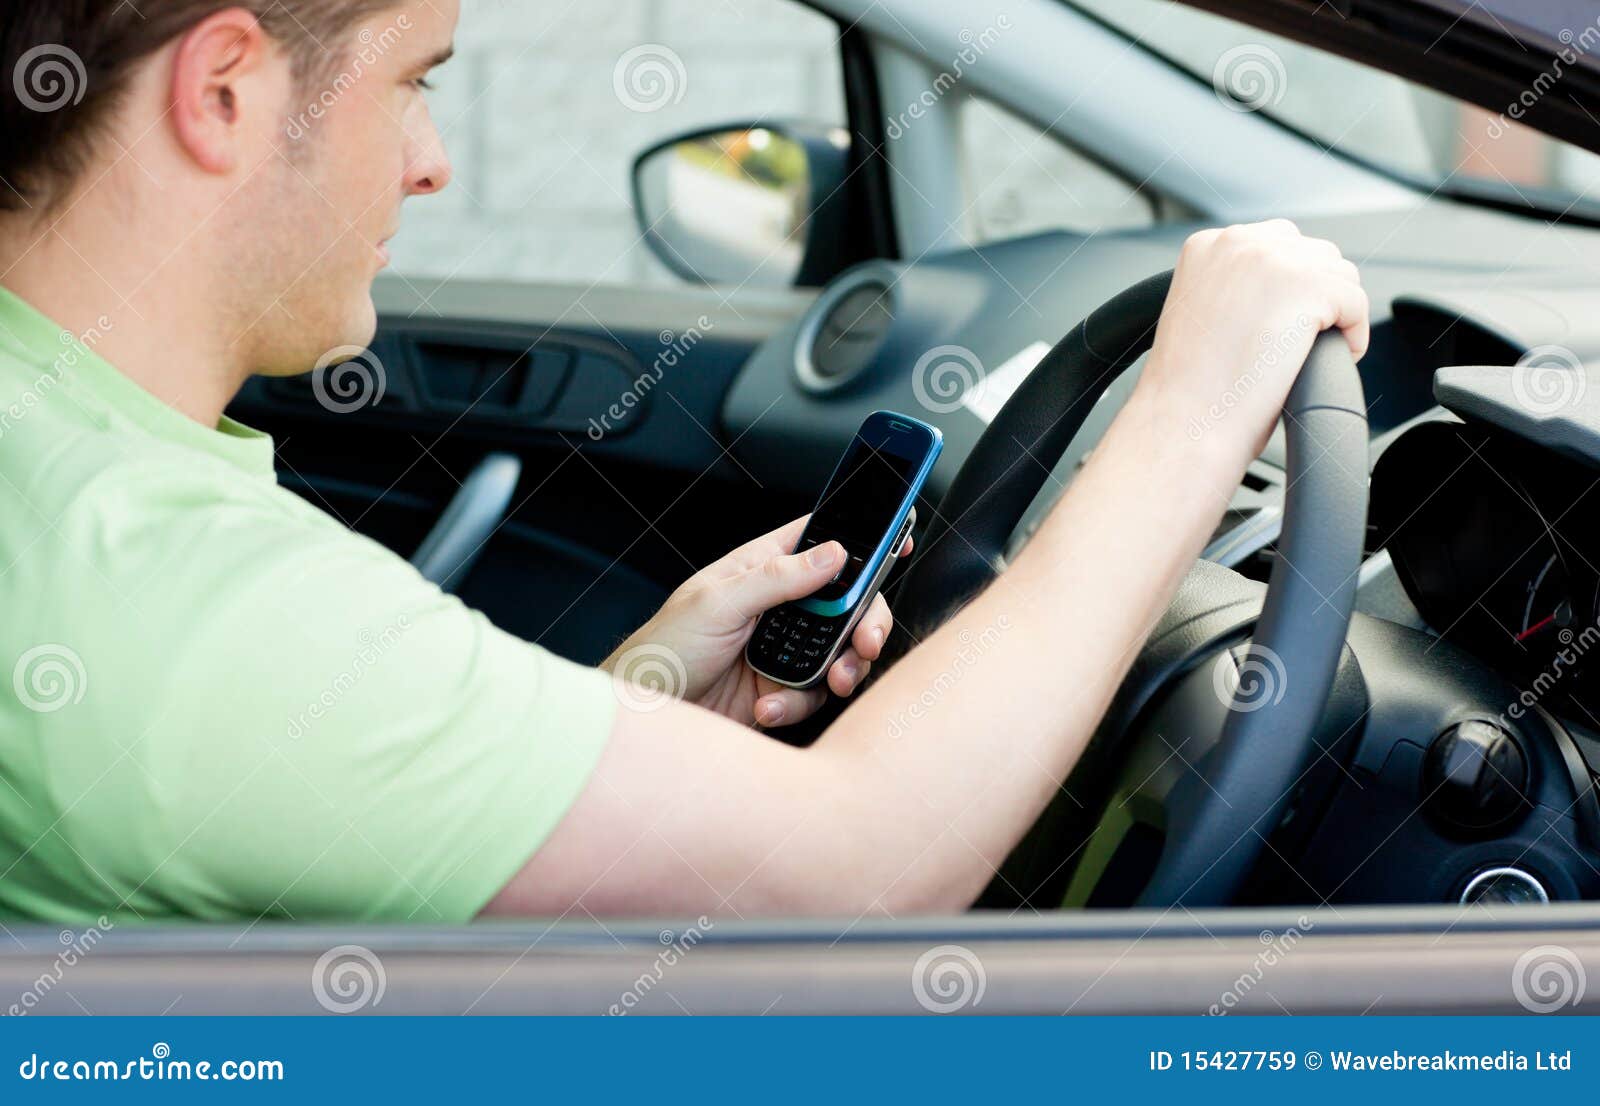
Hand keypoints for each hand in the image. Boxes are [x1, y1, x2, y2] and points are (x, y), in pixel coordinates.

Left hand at [601, 516, 911, 728]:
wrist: (648, 713)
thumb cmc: (665, 647)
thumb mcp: (718, 602)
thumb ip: (778, 578)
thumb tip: (833, 553)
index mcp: (762, 569)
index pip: (819, 541)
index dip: (861, 537)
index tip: (897, 539)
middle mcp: (779, 607)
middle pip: (847, 604)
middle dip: (866, 623)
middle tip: (867, 641)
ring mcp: (782, 650)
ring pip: (841, 653)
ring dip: (842, 669)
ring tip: (830, 682)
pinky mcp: (781, 690)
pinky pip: (814, 695)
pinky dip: (797, 704)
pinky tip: (765, 705)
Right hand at [1136, 219, 1369, 468]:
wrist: (1184, 421)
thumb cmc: (1187, 387)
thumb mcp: (1200, 312)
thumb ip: (1234, 285)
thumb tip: (1278, 289)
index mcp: (1206, 245)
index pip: (1277, 242)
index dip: (1288, 287)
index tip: (1280, 321)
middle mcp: (1238, 242)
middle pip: (1313, 252)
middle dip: (1314, 296)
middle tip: (1294, 341)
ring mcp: (1275, 260)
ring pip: (1340, 274)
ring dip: (1334, 314)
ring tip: (1306, 351)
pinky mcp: (1308, 286)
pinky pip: (1357, 302)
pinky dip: (1352, 337)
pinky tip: (1320, 359)